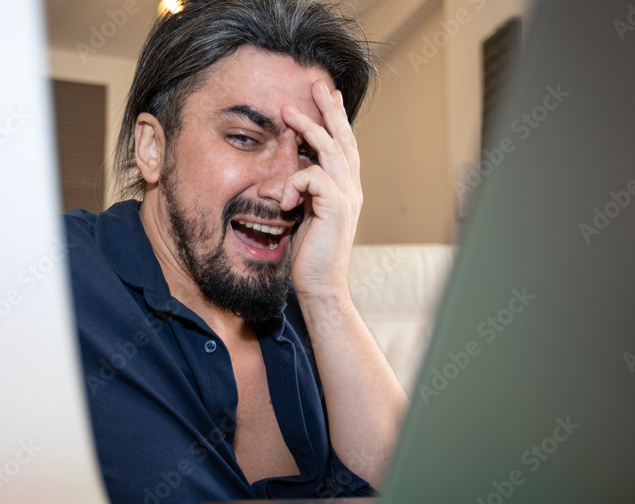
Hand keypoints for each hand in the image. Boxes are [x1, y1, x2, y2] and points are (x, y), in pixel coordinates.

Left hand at [279, 81, 361, 300]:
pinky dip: (294, 182)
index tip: (328, 98)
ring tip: (287, 113)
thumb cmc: (309, 256)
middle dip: (330, 110)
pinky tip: (282, 201)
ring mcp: (347, 197)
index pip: (344, 147)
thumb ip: (300, 192)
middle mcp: (351, 189)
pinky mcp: (337, 208)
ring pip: (330, 150)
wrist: (320, 287)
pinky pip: (314, 177)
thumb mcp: (303, 215)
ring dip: (308, 128)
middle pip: (344, 139)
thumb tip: (286, 170)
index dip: (336, 121)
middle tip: (317, 85)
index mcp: (345, 190)